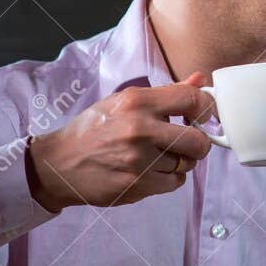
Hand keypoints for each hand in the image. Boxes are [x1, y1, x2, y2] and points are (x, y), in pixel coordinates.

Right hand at [24, 72, 213, 211]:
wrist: (59, 164)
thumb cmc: (94, 129)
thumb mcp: (124, 101)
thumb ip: (167, 93)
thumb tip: (200, 80)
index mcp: (136, 101)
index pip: (192, 100)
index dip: (207, 108)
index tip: (204, 115)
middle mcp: (139, 129)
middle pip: (198, 141)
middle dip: (198, 143)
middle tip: (187, 142)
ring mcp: (137, 160)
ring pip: (186, 164)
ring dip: (180, 162)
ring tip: (158, 156)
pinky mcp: (135, 185)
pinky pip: (174, 183)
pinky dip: (169, 179)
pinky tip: (151, 171)